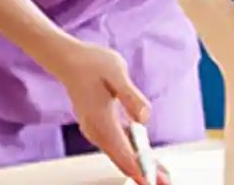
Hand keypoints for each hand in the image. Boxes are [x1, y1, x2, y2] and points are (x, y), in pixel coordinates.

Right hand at [47, 41, 152, 184]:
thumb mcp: (116, 71)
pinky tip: (143, 157)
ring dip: (138, 166)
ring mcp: (95, 130)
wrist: (68, 60)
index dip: (140, 169)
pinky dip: (130, 155)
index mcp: (102, 119)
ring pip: (119, 155)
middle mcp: (96, 129)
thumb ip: (131, 95)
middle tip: (165, 182)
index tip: (154, 181)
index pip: (123, 152)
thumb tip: (145, 116)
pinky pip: (115, 147)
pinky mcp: (97, 127)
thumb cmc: (91, 64)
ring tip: (159, 176)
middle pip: (122, 159)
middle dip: (144, 173)